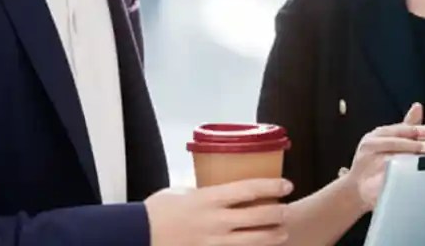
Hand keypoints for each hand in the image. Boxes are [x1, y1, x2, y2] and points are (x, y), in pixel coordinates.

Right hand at [146, 178, 291, 245]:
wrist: (137, 236)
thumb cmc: (156, 212)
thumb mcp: (180, 192)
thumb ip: (202, 192)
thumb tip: (212, 190)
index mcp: (209, 198)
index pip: (250, 189)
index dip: (273, 185)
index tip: (287, 184)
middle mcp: (216, 221)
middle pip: (259, 216)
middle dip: (278, 213)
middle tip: (287, 210)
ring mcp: (213, 242)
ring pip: (254, 240)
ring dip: (272, 236)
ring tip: (283, 233)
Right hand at [342, 102, 424, 209]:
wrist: (358, 186)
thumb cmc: (376, 159)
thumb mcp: (392, 140)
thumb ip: (406, 126)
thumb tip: (418, 106)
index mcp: (377, 134)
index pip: (399, 129)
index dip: (416, 130)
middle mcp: (370, 145)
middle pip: (394, 142)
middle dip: (414, 144)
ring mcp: (366, 163)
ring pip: (388, 159)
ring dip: (407, 159)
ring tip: (422, 160)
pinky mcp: (365, 181)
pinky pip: (383, 180)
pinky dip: (394, 178)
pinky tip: (408, 177)